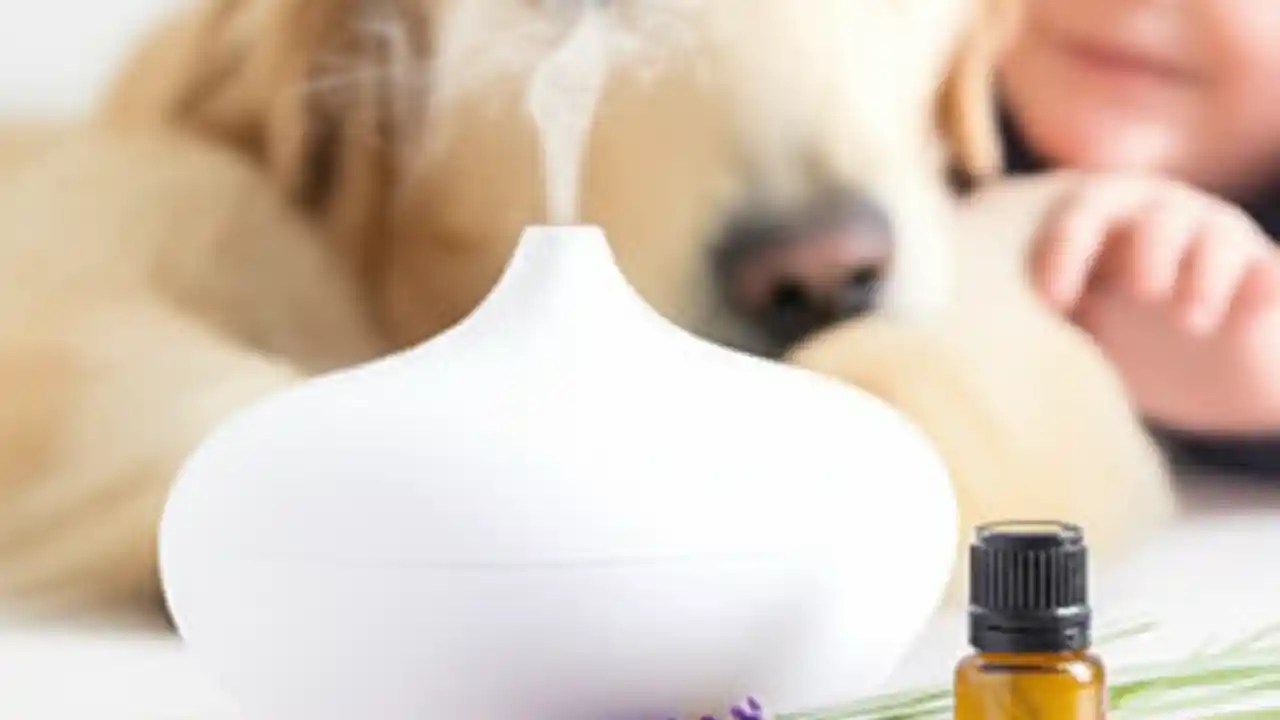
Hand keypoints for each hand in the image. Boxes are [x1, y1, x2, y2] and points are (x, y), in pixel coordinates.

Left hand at [1032, 174, 1279, 431]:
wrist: (1214, 371)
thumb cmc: (1125, 338)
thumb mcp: (1080, 329)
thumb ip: (1047, 316)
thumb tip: (983, 334)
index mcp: (1106, 226)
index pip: (1079, 217)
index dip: (1064, 250)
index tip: (1049, 301)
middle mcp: (1162, 222)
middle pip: (1151, 213)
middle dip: (1145, 246)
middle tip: (1140, 289)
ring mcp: (1218, 244)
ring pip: (1215, 237)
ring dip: (1202, 276)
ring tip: (1191, 320)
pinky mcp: (1264, 276)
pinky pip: (1268, 271)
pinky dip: (1262, 284)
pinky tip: (1251, 309)